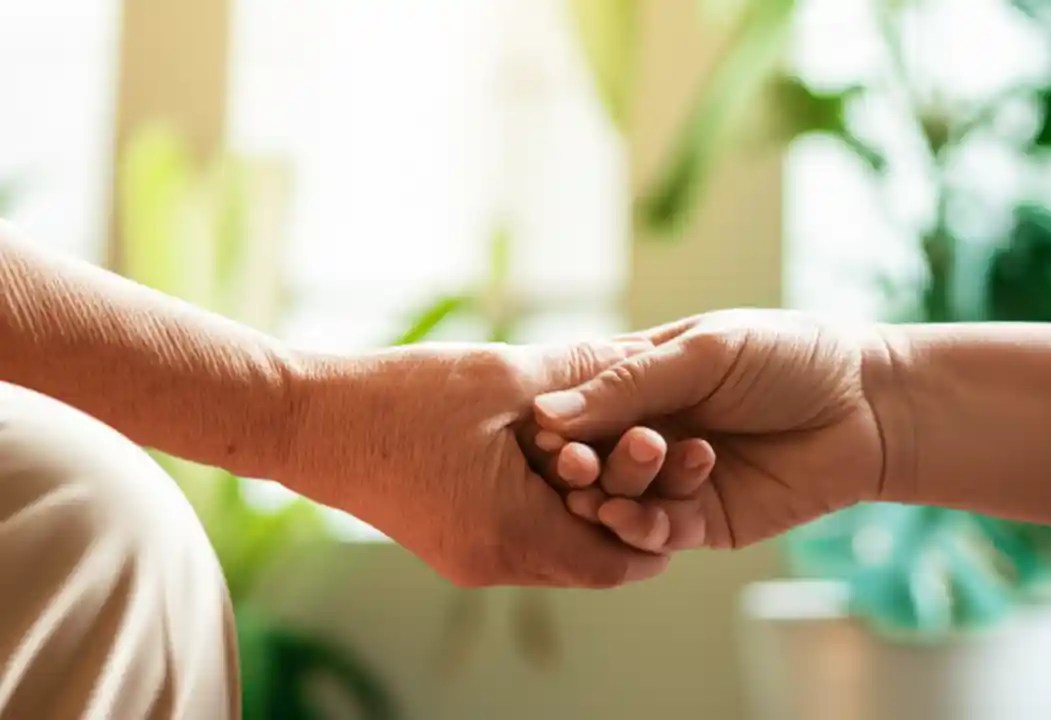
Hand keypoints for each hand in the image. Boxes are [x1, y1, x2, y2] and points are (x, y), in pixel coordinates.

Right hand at [279, 342, 668, 587]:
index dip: (659, 524)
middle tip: (658, 463)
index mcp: (513, 531)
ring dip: (588, 511)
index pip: (617, 561)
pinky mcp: (451, 547)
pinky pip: (522, 542)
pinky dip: (550, 510)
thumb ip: (583, 374)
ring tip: (612, 455)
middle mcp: (494, 563)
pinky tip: (557, 460)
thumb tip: (646, 356)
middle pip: (591, 562)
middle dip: (628, 515)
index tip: (684, 479)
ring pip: (557, 553)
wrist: (306, 423)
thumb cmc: (400, 396)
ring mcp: (468, 561)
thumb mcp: (503, 375)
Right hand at [533, 310, 884, 549]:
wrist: (868, 405)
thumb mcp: (704, 353)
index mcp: (643, 381)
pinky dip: (640, 529)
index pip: (579, 406)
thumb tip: (546, 413)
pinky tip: (632, 518)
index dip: (558, 424)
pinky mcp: (705, 521)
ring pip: (621, 499)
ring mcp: (677, 479)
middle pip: (593, 459)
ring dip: (611, 495)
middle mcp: (652, 431)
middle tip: (574, 467)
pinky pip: (659, 533)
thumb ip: (629, 384)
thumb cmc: (789, 358)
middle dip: (580, 465)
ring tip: (606, 492)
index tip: (539, 435)